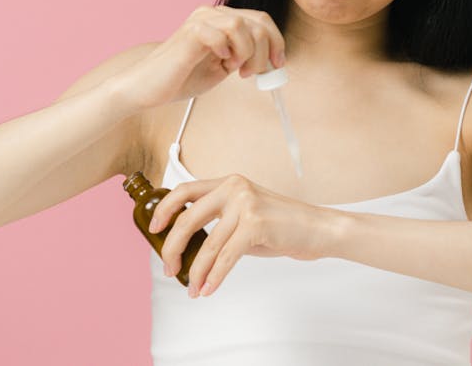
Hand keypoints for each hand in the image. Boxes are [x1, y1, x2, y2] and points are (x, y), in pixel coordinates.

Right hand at [111, 5, 286, 110]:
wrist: (148, 87)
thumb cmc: (182, 77)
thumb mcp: (223, 67)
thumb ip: (244, 58)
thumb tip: (272, 61)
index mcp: (222, 20)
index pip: (261, 19)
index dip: (277, 42)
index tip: (278, 65)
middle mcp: (213, 14)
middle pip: (258, 21)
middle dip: (265, 51)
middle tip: (252, 73)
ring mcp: (201, 20)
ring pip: (242, 25)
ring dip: (248, 52)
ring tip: (236, 70)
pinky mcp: (191, 32)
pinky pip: (222, 33)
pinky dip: (228, 50)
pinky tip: (221, 62)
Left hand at [146, 173, 336, 297]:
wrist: (318, 229)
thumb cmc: (283, 225)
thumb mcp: (246, 214)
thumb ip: (220, 222)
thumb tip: (191, 247)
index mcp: (229, 183)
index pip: (185, 190)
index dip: (164, 210)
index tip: (154, 230)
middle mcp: (234, 188)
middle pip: (188, 220)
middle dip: (172, 249)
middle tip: (169, 268)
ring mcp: (246, 205)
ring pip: (208, 245)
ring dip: (196, 272)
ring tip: (192, 289)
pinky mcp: (256, 225)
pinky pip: (226, 257)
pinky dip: (214, 277)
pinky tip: (208, 289)